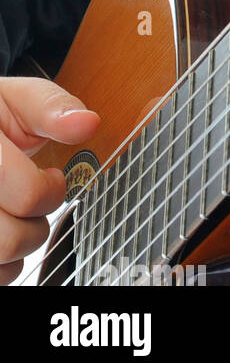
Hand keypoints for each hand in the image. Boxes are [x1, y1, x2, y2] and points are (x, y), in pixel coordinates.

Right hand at [0, 77, 99, 284]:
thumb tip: (88, 123)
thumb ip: (50, 108)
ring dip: (19, 245)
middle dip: (36, 222)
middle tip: (34, 200)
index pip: (27, 195)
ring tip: (16, 216)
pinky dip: (3, 263)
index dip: (50, 190)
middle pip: (10, 238)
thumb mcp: (16, 98)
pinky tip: (4, 231)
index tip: (50, 175)